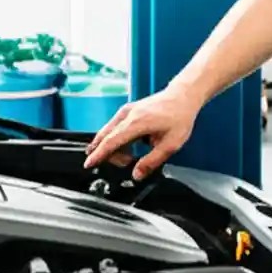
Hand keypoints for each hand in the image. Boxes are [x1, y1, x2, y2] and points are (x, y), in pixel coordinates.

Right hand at [83, 86, 201, 179]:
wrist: (182, 97)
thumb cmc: (179, 117)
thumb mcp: (170, 144)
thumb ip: (152, 161)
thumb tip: (137, 175)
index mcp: (136, 123)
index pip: (111, 141)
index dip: (99, 154)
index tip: (89, 164)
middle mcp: (127, 115)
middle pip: (105, 137)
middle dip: (108, 154)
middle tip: (124, 163)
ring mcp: (125, 111)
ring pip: (108, 132)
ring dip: (113, 147)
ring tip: (129, 156)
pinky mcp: (127, 110)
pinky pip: (114, 127)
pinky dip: (115, 139)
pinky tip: (128, 146)